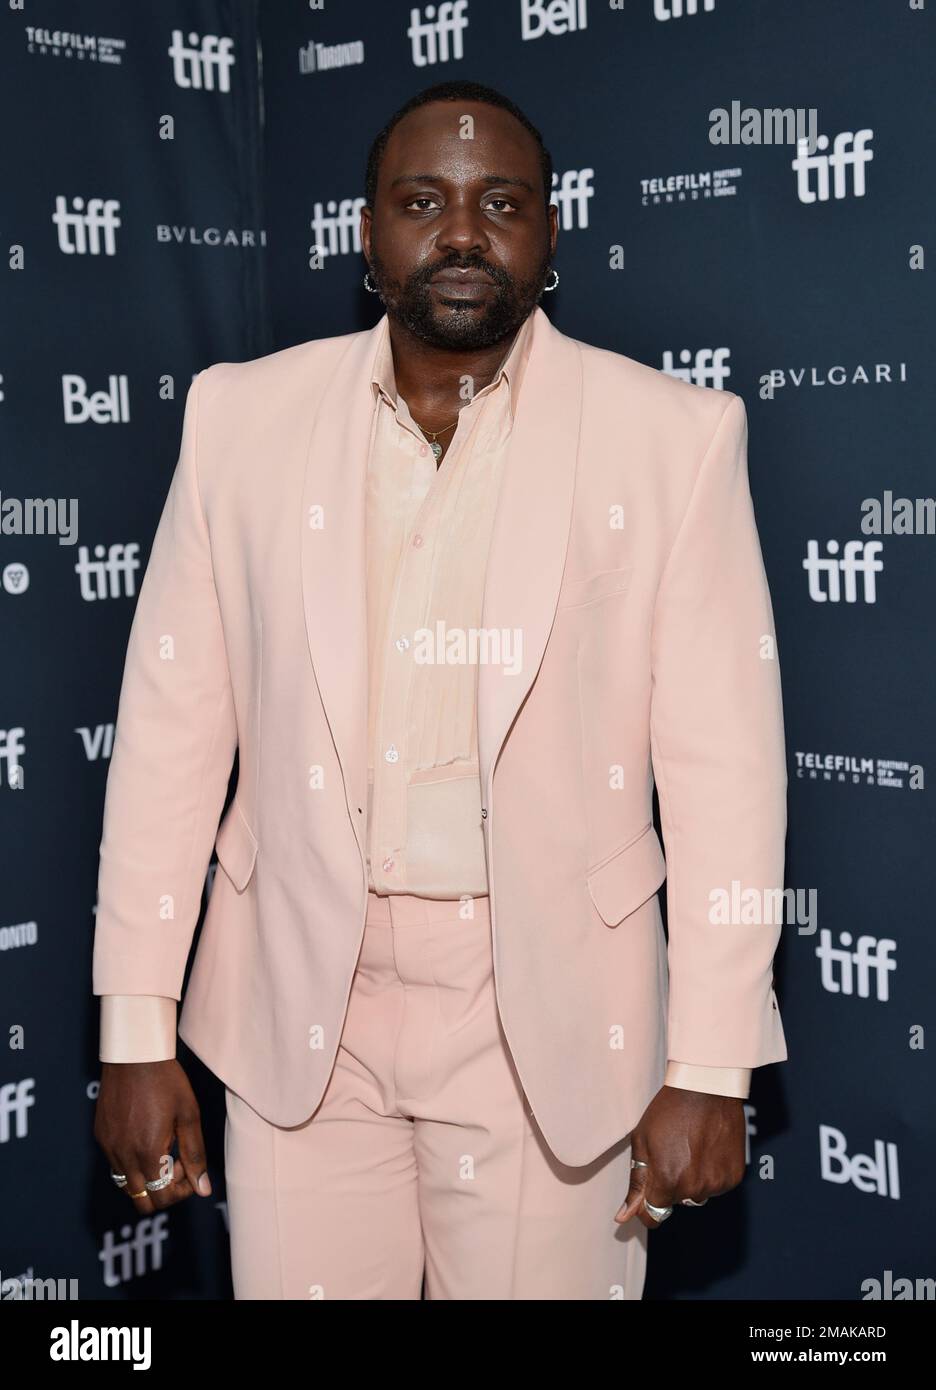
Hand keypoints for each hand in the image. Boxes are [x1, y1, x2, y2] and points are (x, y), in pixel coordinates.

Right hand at [94, 1059, 210, 1212]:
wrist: (134, 1055)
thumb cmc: (166, 1081)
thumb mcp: (189, 1115)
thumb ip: (195, 1155)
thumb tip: (202, 1188)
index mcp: (148, 1152)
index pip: (163, 1198)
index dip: (182, 1191)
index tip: (190, 1169)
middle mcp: (123, 1155)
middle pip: (141, 1201)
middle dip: (163, 1191)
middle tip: (176, 1163)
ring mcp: (108, 1147)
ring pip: (126, 1185)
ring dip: (146, 1179)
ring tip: (162, 1149)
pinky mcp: (100, 1137)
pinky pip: (115, 1165)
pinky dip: (132, 1163)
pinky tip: (146, 1137)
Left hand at [614, 1085, 745, 1229]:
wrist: (706, 1089)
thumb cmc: (670, 1110)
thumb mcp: (642, 1142)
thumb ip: (636, 1184)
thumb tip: (624, 1217)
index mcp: (667, 1180)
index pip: (652, 1216)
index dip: (645, 1206)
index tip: (646, 1193)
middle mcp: (694, 1188)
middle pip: (675, 1203)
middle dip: (669, 1186)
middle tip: (671, 1154)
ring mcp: (717, 1183)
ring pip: (697, 1195)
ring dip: (691, 1181)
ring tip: (690, 1149)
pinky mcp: (734, 1176)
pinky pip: (717, 1186)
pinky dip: (711, 1174)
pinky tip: (707, 1150)